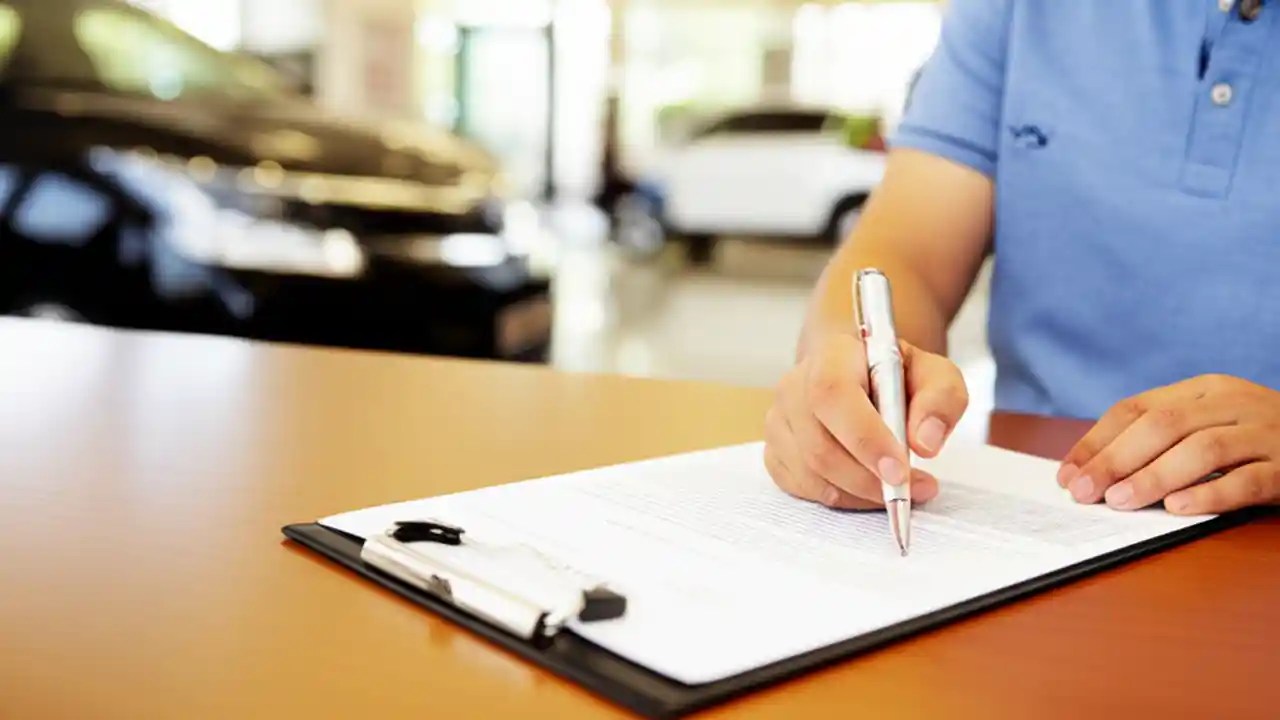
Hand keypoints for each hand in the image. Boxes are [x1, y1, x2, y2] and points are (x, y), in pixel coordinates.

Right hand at [763, 332, 968, 508]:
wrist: (858, 375)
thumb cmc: (895, 376)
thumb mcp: (935, 375)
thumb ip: (941, 400)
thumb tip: (925, 442)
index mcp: (831, 356)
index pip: (833, 394)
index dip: (864, 438)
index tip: (900, 471)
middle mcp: (794, 386)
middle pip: (820, 445)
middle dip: (869, 480)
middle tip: (913, 489)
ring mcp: (779, 420)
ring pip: (811, 473)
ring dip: (859, 493)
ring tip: (897, 488)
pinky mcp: (775, 451)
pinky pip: (802, 488)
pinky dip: (840, 498)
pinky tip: (866, 489)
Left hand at [1059, 375, 1279, 514]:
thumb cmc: (1258, 440)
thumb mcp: (1210, 423)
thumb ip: (1162, 439)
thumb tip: (1092, 472)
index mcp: (1204, 389)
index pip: (1136, 408)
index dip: (1097, 441)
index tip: (1067, 474)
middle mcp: (1233, 403)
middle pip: (1163, 425)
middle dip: (1115, 459)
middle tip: (1083, 491)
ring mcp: (1266, 434)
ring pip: (1202, 449)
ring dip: (1154, 476)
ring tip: (1120, 501)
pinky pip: (1248, 479)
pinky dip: (1211, 494)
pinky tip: (1179, 509)